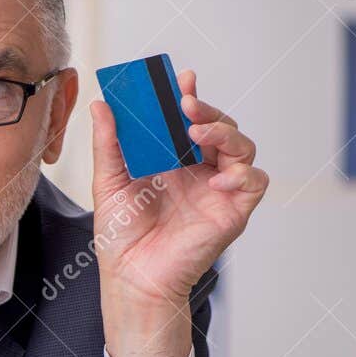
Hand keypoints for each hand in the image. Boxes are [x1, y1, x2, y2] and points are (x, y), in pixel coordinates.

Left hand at [89, 69, 267, 356]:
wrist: (131, 278)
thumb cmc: (121, 235)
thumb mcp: (109, 182)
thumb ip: (109, 144)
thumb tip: (102, 105)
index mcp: (174, 159)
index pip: (189, 119)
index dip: (189, 96)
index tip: (181, 78)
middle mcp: (200, 169)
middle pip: (219, 127)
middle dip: (207, 110)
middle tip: (186, 102)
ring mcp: (219, 189)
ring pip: (241, 147)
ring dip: (224, 133)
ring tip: (197, 133)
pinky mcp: (233, 211)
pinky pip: (253, 183)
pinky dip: (242, 175)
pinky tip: (217, 179)